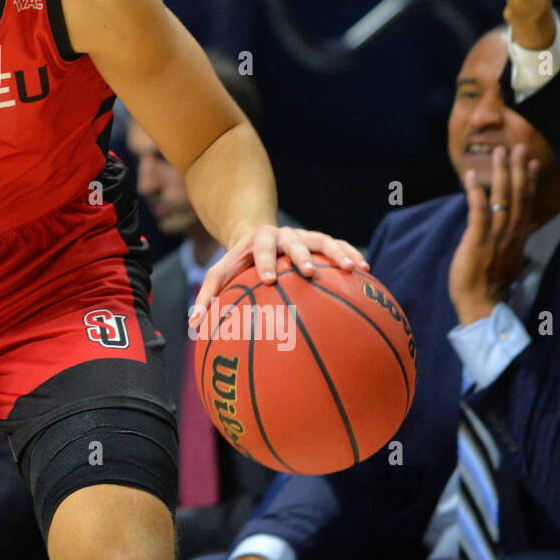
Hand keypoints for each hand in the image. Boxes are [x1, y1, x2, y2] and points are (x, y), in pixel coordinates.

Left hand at [188, 225, 368, 329]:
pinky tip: (366, 271)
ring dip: (337, 252)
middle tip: (308, 272)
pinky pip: (339, 246)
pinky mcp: (322, 242)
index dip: (264, 261)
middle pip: (293, 241)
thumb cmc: (239, 264)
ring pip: (323, 240)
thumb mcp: (221, 274)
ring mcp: (305, 237)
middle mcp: (283, 236)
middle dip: (300, 255)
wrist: (259, 235)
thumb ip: (207, 295)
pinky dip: (351, 255)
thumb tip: (194, 323)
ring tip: (352, 267)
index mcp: (258, 242)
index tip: (269, 279)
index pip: (260, 248)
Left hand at [448, 144, 538, 323]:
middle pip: (519, 196)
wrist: (480, 304)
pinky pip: (479, 211)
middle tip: (519, 147)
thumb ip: (510, 242)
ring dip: (501, 173)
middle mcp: (511, 234)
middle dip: (519, 169)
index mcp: (518, 237)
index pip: (527, 204)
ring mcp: (495, 236)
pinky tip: (472, 176)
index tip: (533, 163)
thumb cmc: (488, 284)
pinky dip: (477, 192)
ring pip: (503, 199)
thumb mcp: (506, 259)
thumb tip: (514, 230)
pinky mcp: (478, 240)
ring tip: (500, 152)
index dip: (530, 182)